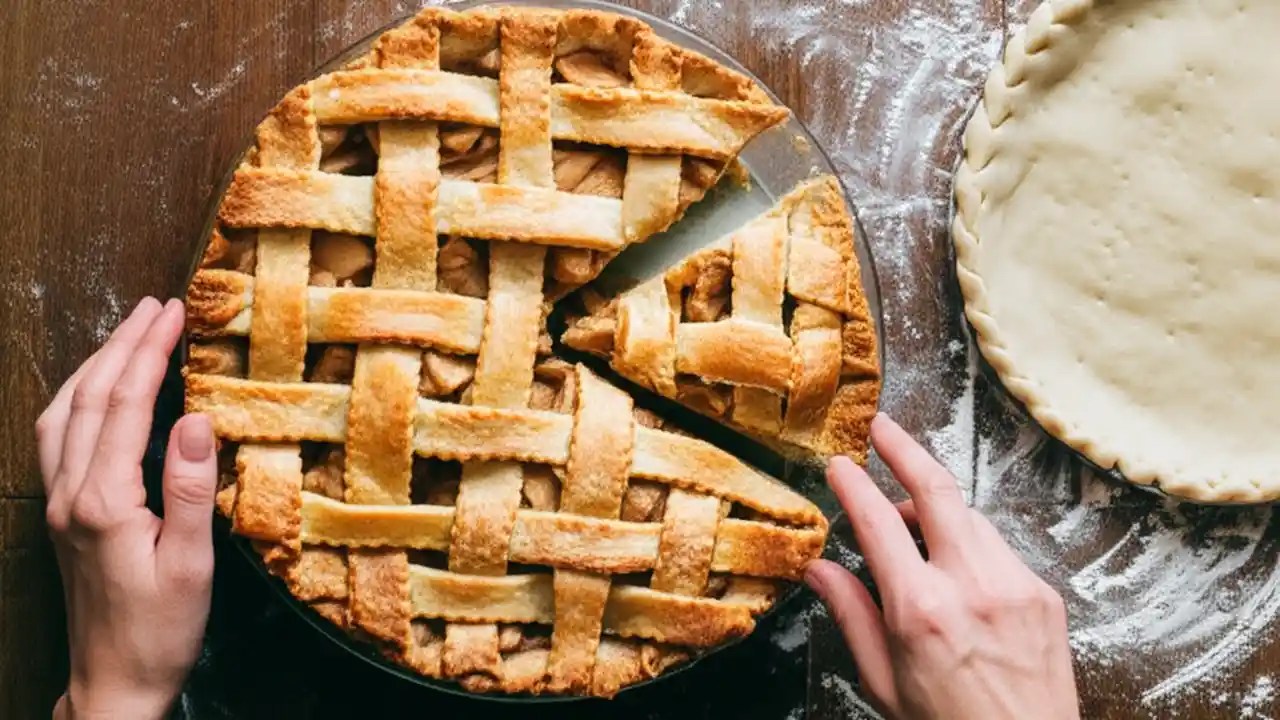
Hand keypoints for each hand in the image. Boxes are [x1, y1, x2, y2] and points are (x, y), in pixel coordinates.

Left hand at [37, 298, 216, 719]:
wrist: (114, 683)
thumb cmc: (160, 631)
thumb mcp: (191, 565)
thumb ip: (190, 489)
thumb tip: (196, 419)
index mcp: (103, 502)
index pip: (123, 405)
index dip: (148, 352)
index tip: (173, 312)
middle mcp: (70, 496)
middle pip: (87, 398)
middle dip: (122, 344)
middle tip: (156, 306)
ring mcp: (59, 505)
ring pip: (63, 413)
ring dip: (95, 365)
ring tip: (129, 333)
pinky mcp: (62, 516)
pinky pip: (59, 438)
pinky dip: (79, 398)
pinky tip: (99, 392)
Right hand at [805, 414, 1078, 719]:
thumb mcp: (884, 682)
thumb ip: (852, 616)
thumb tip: (819, 570)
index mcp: (921, 610)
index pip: (878, 523)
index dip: (853, 486)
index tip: (839, 466)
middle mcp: (971, 586)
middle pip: (936, 489)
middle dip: (904, 448)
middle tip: (882, 427)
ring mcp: (1015, 585)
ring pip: (968, 515)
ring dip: (936, 509)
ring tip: (911, 530)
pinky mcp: (1043, 594)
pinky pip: (997, 547)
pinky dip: (969, 544)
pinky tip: (954, 570)